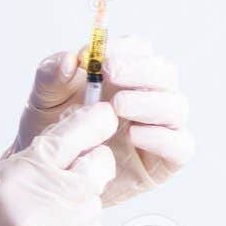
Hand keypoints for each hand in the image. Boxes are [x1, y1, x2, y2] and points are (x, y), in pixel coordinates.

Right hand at [0, 103, 116, 225]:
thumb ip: (36, 161)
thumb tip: (77, 139)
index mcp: (18, 177)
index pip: (70, 139)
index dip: (92, 123)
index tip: (103, 116)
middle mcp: (39, 208)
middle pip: (95, 172)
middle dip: (95, 163)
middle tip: (84, 162)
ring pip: (93, 206)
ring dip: (81, 199)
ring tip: (50, 206)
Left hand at [5, 35, 193, 207]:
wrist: (51, 177)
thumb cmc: (53, 131)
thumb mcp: (44, 100)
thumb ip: (51, 75)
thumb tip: (70, 59)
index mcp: (124, 75)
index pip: (140, 50)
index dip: (125, 48)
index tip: (99, 56)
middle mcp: (147, 97)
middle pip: (165, 73)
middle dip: (141, 70)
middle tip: (110, 73)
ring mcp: (158, 129)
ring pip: (176, 106)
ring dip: (150, 101)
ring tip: (117, 106)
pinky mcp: (163, 161)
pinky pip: (181, 146)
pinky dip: (162, 138)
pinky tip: (133, 135)